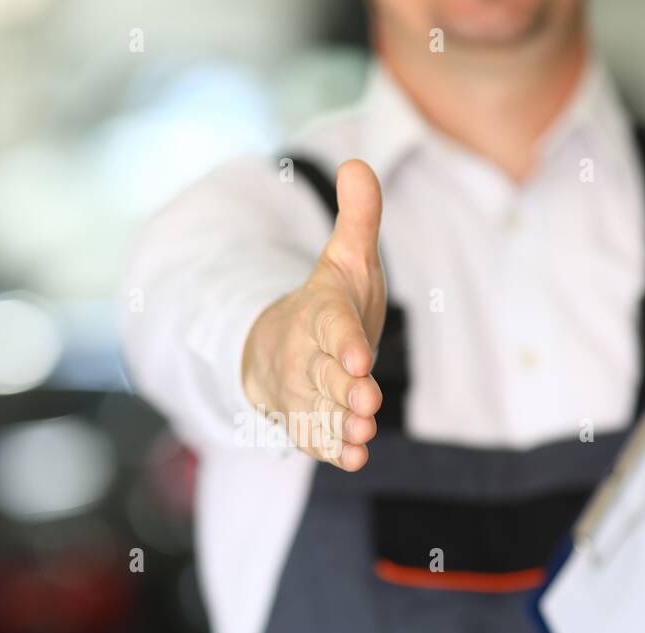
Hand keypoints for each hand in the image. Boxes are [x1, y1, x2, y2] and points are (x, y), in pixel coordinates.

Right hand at [241, 159, 386, 470]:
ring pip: (320, 410)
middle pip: (324, 374)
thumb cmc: (326, 305)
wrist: (277, 351)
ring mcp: (304, 394)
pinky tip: (355, 456)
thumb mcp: (344, 260)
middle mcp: (306, 356)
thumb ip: (358, 219)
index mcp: (320, 314)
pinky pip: (318, 439)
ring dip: (340, 423)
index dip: (344, 341)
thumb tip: (359, 164)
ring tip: (363, 431)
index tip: (359, 356)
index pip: (331, 326)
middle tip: (367, 400)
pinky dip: (334, 450)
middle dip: (344, 388)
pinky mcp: (308, 424)